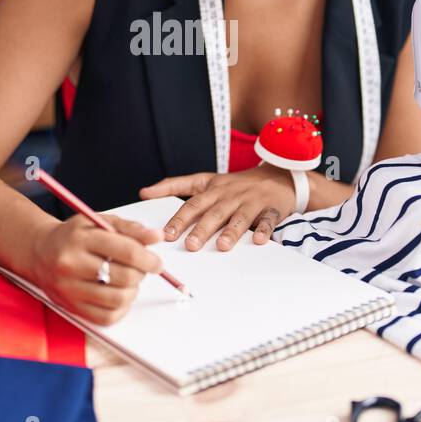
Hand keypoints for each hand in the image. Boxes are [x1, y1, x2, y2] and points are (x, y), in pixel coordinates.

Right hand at [26, 215, 162, 325]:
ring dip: (132, 291)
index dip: (149, 259)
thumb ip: (130, 229)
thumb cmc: (73, 236)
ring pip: (117, 299)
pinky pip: (106, 317)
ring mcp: (69, 288)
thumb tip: (157, 237)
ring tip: (129, 281)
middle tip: (141, 269)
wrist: (39, 252)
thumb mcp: (99, 222)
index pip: (126, 252)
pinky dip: (120, 308)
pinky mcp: (70, 306)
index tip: (157, 263)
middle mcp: (71, 264)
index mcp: (81, 238)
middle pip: (124, 277)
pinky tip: (118, 294)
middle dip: (141, 274)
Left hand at [139, 165, 296, 250]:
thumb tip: (143, 192)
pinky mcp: (271, 209)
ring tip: (222, 246)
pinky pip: (268, 220)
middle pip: (214, 212)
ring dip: (231, 231)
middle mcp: (230, 195)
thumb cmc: (235, 184)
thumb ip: (175, 185)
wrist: (276, 176)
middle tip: (190, 246)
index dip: (179, 219)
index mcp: (213, 190)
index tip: (167, 235)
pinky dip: (264, 230)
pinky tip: (258, 241)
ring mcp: (251, 202)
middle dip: (202, 229)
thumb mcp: (205, 180)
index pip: (192, 204)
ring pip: (240, 217)